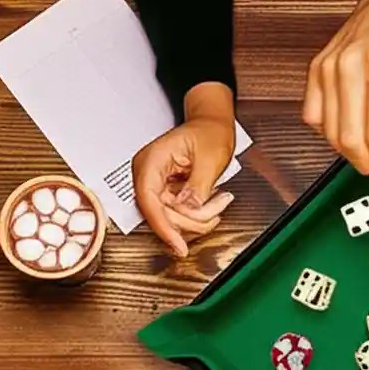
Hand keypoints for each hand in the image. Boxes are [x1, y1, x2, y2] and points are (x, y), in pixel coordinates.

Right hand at [133, 82, 236, 257]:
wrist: (213, 124)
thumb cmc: (209, 131)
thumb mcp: (209, 158)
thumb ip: (197, 187)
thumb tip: (187, 209)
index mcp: (151, 161)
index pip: (149, 201)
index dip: (164, 226)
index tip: (178, 245)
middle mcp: (148, 174)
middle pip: (161, 215)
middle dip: (192, 219)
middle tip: (218, 207)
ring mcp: (156, 185)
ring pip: (171, 218)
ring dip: (198, 217)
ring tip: (220, 200)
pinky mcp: (166, 193)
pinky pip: (178, 214)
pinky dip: (197, 214)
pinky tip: (211, 203)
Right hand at [302, 0, 368, 174]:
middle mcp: (348, 63)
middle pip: (349, 135)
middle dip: (366, 159)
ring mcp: (328, 65)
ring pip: (329, 130)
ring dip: (348, 150)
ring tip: (366, 151)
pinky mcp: (315, 67)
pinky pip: (312, 114)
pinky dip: (328, 130)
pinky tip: (346, 128)